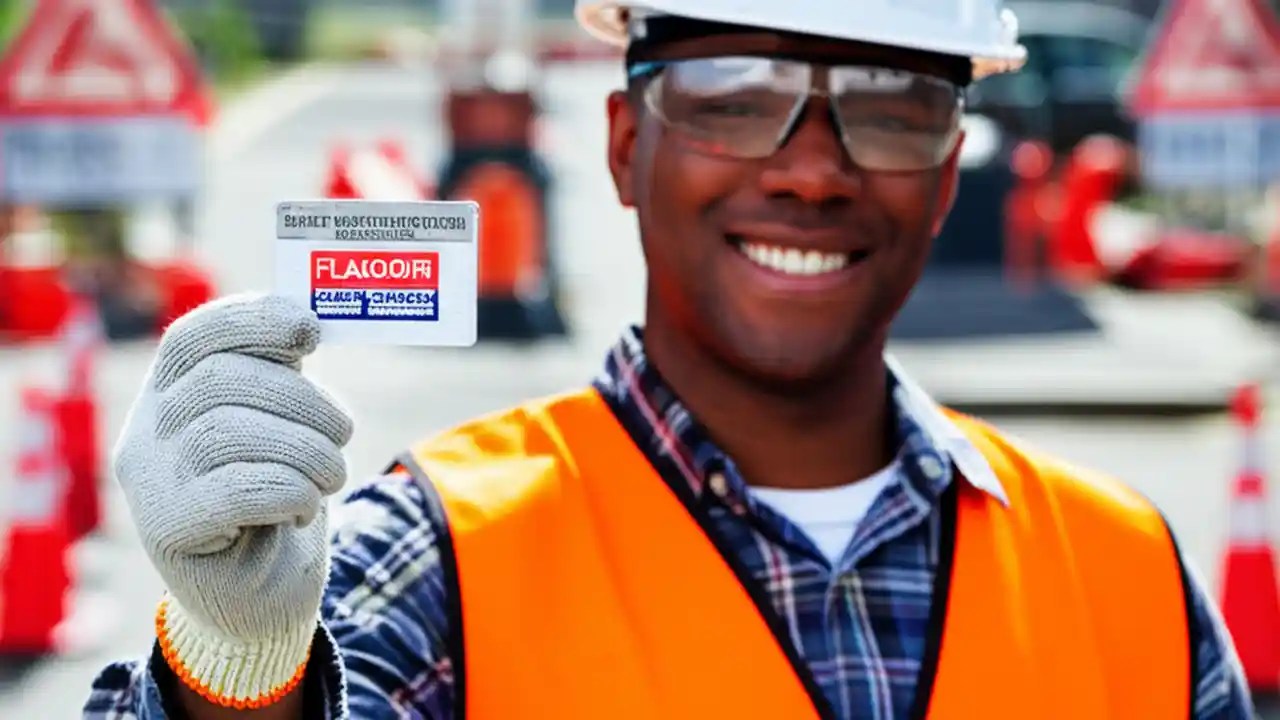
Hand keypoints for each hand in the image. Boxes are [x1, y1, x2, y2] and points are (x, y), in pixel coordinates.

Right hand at [113, 293, 352, 706]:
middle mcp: (147, 428)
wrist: (260, 594)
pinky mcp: (167, 529)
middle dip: (303, 401)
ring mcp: (150, 480)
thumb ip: (285, 376)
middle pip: (220, 380)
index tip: (312, 332)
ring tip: (331, 474)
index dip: (253, 320)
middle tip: (343, 432)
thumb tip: (313, 318)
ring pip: (227, 433)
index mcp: (171, 391)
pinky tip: (303, 505)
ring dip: (305, 450)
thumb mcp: (283, 425)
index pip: (195, 335)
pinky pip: (236, 490)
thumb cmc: (276, 497)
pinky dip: (290, 490)